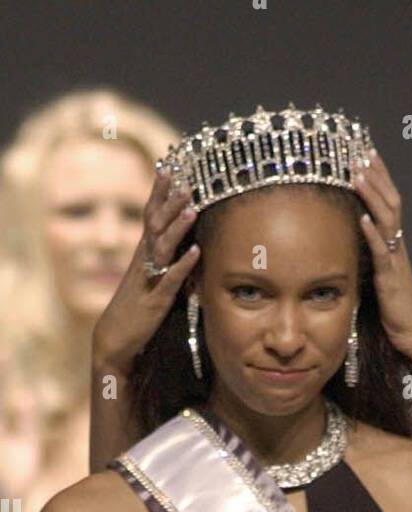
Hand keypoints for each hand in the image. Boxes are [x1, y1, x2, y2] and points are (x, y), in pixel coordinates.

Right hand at [92, 170, 199, 373]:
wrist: (113, 342)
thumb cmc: (134, 313)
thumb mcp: (149, 283)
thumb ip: (164, 265)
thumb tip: (184, 250)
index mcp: (142, 256)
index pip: (150, 218)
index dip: (158, 194)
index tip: (169, 168)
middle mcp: (143, 263)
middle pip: (155, 225)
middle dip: (169, 202)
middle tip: (184, 179)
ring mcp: (148, 280)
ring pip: (163, 247)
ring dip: (177, 227)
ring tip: (192, 207)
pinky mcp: (155, 301)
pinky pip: (171, 279)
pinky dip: (183, 265)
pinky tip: (196, 252)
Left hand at [353, 148, 411, 359]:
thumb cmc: (395, 307)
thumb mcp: (378, 274)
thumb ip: (366, 255)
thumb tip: (348, 240)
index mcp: (393, 243)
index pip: (388, 201)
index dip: (378, 176)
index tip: (364, 152)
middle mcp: (397, 246)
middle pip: (390, 201)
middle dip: (375, 175)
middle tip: (359, 150)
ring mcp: (395, 260)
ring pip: (387, 219)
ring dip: (372, 195)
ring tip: (357, 173)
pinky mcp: (390, 278)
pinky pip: (382, 252)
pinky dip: (372, 234)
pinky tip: (362, 218)